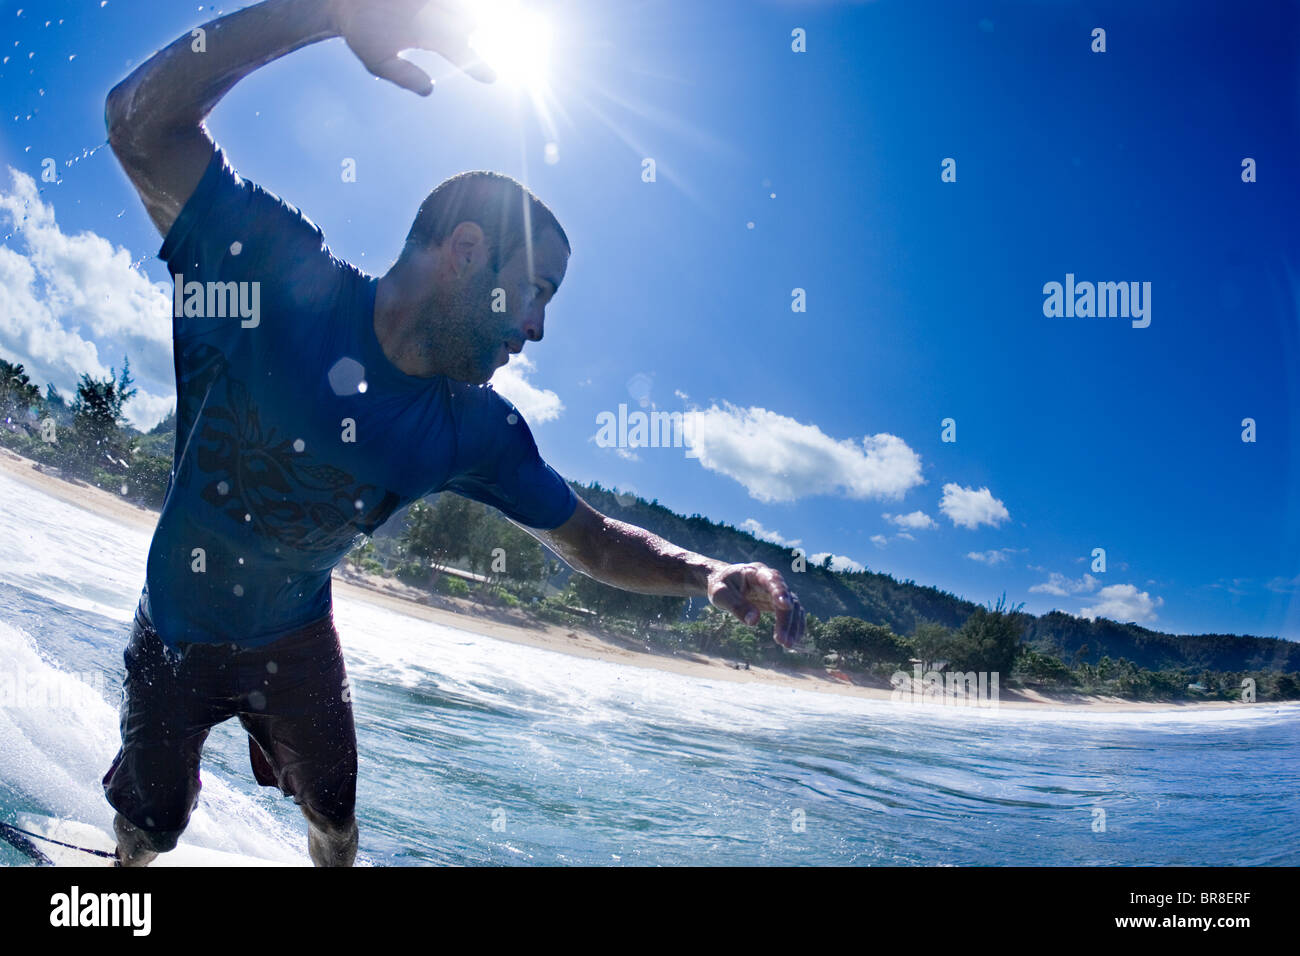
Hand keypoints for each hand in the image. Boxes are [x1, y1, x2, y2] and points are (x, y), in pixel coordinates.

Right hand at [331, 0, 494, 95]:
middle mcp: (436, 16)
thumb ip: (402, 75)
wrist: (341, 2)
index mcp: (431, 37)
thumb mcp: (378, 60)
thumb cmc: (360, 31)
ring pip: (459, 6)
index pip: (461, 54)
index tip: (492, 78)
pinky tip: (441, 7)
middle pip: (469, 23)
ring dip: (469, 11)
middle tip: (483, 32)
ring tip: (476, 21)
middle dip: (479, 27)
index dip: (476, 65)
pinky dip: (445, 3)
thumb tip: (429, 91)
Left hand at [707, 563, 806, 648]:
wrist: (723, 579)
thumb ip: (736, 606)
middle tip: (782, 641)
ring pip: (793, 606)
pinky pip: (792, 612)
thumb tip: (754, 621)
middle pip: (786, 597)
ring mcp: (776, 590)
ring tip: (787, 645)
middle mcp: (770, 580)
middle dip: (786, 619)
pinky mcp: (777, 601)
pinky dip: (795, 625)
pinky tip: (793, 640)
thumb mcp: (720, 594)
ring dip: (792, 625)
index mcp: (755, 573)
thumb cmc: (720, 585)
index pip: (772, 579)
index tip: (786, 605)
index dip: (780, 592)